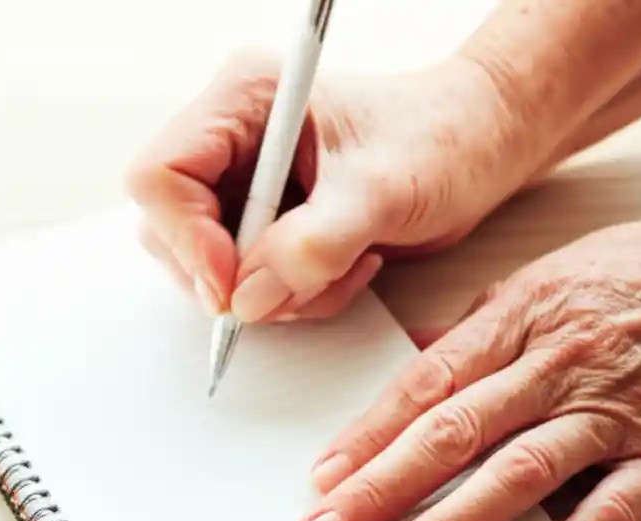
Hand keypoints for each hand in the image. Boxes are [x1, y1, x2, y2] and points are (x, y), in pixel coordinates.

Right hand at [124, 50, 547, 322]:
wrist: (479, 148)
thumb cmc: (442, 140)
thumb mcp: (382, 192)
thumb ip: (312, 246)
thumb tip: (247, 299)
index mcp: (243, 101)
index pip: (161, 175)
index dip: (186, 236)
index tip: (233, 282)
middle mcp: (230, 140)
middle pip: (171, 229)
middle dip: (234, 274)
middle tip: (296, 283)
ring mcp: (243, 185)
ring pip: (205, 266)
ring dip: (272, 292)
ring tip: (342, 266)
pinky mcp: (261, 224)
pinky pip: (245, 284)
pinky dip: (292, 296)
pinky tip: (343, 268)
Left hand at [298, 203, 640, 520]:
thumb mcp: (554, 276)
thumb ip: (482, 323)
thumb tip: (417, 352)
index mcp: (523, 316)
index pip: (426, 382)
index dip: (367, 434)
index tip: (322, 476)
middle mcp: (560, 365)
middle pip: (452, 433)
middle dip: (379, 489)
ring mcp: (617, 412)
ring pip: (517, 476)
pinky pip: (610, 512)